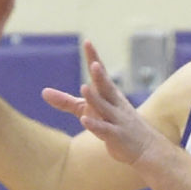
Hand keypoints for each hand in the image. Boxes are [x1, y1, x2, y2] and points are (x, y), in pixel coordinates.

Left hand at [42, 39, 155, 164]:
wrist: (147, 147)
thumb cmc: (115, 125)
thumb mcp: (89, 111)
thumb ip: (66, 102)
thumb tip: (43, 92)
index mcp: (109, 94)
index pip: (101, 74)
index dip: (94, 58)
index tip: (87, 42)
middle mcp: (114, 103)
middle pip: (106, 86)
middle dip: (100, 75)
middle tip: (94, 64)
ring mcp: (117, 120)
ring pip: (104, 107)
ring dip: (95, 98)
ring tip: (84, 87)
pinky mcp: (117, 136)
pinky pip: (105, 130)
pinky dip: (95, 125)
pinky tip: (84, 121)